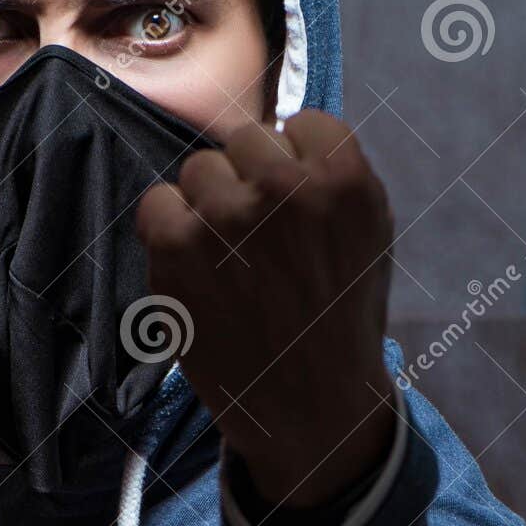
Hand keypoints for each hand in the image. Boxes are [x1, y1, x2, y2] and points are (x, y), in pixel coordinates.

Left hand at [135, 109, 395, 509]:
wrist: (306, 402)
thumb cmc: (338, 315)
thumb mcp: (368, 234)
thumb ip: (330, 176)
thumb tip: (280, 129)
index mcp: (344, 178)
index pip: (300, 123)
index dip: (294, 161)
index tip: (294, 204)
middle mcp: (285, 188)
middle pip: (245, 139)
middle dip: (249, 179)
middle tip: (259, 236)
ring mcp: (226, 217)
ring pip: (199, 169)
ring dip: (208, 204)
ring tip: (230, 258)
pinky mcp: (176, 247)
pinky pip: (156, 203)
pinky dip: (168, 229)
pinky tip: (194, 266)